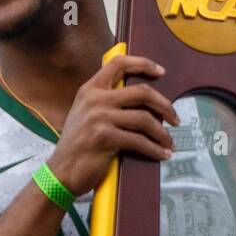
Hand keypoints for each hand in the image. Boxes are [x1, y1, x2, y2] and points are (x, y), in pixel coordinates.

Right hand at [47, 53, 178, 195]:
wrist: (61, 172)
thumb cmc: (77, 146)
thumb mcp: (85, 114)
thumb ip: (105, 101)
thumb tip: (141, 100)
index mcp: (90, 89)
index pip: (118, 63)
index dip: (143, 63)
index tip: (160, 71)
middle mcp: (94, 99)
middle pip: (141, 92)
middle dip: (164, 105)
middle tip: (174, 118)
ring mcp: (99, 117)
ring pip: (144, 118)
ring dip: (162, 133)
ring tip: (169, 142)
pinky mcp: (105, 137)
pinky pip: (139, 141)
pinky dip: (154, 149)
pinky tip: (161, 154)